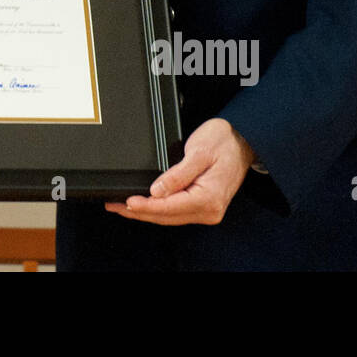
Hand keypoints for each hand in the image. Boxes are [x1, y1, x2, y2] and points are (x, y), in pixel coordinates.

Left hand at [105, 118, 253, 225]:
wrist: (242, 140)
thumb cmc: (224, 142)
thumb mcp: (199, 153)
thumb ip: (178, 175)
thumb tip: (156, 191)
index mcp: (209, 198)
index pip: (170, 208)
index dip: (145, 206)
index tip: (127, 202)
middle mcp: (209, 210)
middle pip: (166, 216)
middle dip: (139, 212)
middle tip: (114, 205)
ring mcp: (206, 210)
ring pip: (169, 216)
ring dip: (145, 212)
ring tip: (121, 205)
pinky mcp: (202, 205)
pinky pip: (175, 211)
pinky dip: (157, 208)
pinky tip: (143, 204)